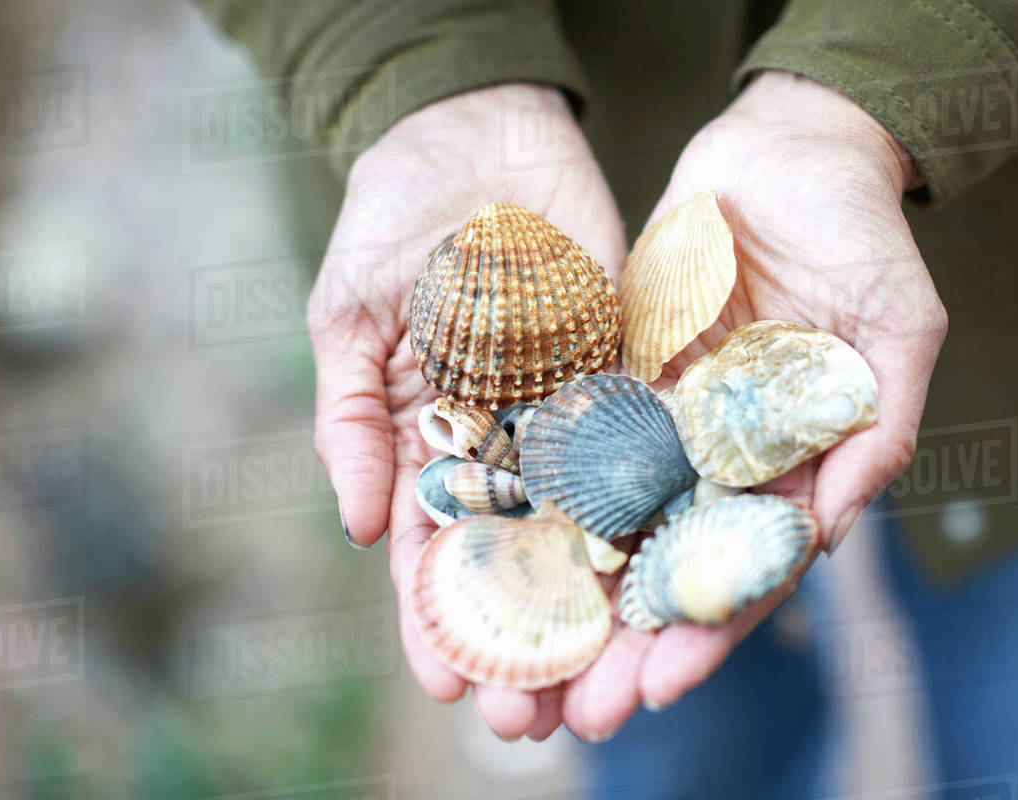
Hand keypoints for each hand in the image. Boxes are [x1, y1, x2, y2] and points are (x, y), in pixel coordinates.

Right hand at [307, 84, 626, 739]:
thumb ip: (353, 417)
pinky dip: (656, 512)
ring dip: (596, 607)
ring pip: (587, 528)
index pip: (432, 551)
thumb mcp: (349, 316)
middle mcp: (506, 446)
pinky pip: (644, 452)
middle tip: (533, 718)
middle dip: (525, 639)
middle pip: (519, 561)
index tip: (445, 685)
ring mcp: (571, 417)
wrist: (476, 136)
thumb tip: (362, 526)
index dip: (437, 620)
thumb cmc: (392, 222)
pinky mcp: (629, 376)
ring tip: (607, 681)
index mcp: (430, 441)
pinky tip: (669, 575)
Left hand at [557, 72, 947, 740]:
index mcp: (793, 465)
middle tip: (571, 710)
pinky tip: (492, 540)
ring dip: (569, 588)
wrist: (789, 150)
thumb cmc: (864, 235)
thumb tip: (838, 528)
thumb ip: (881, 425)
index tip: (661, 686)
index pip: (746, 567)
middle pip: (666, 563)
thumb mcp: (901, 325)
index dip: (707, 629)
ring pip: (609, 517)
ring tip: (517, 656)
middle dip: (622, 639)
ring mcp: (666, 417)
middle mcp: (723, 456)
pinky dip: (538, 490)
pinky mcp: (618, 371)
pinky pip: (572, 436)